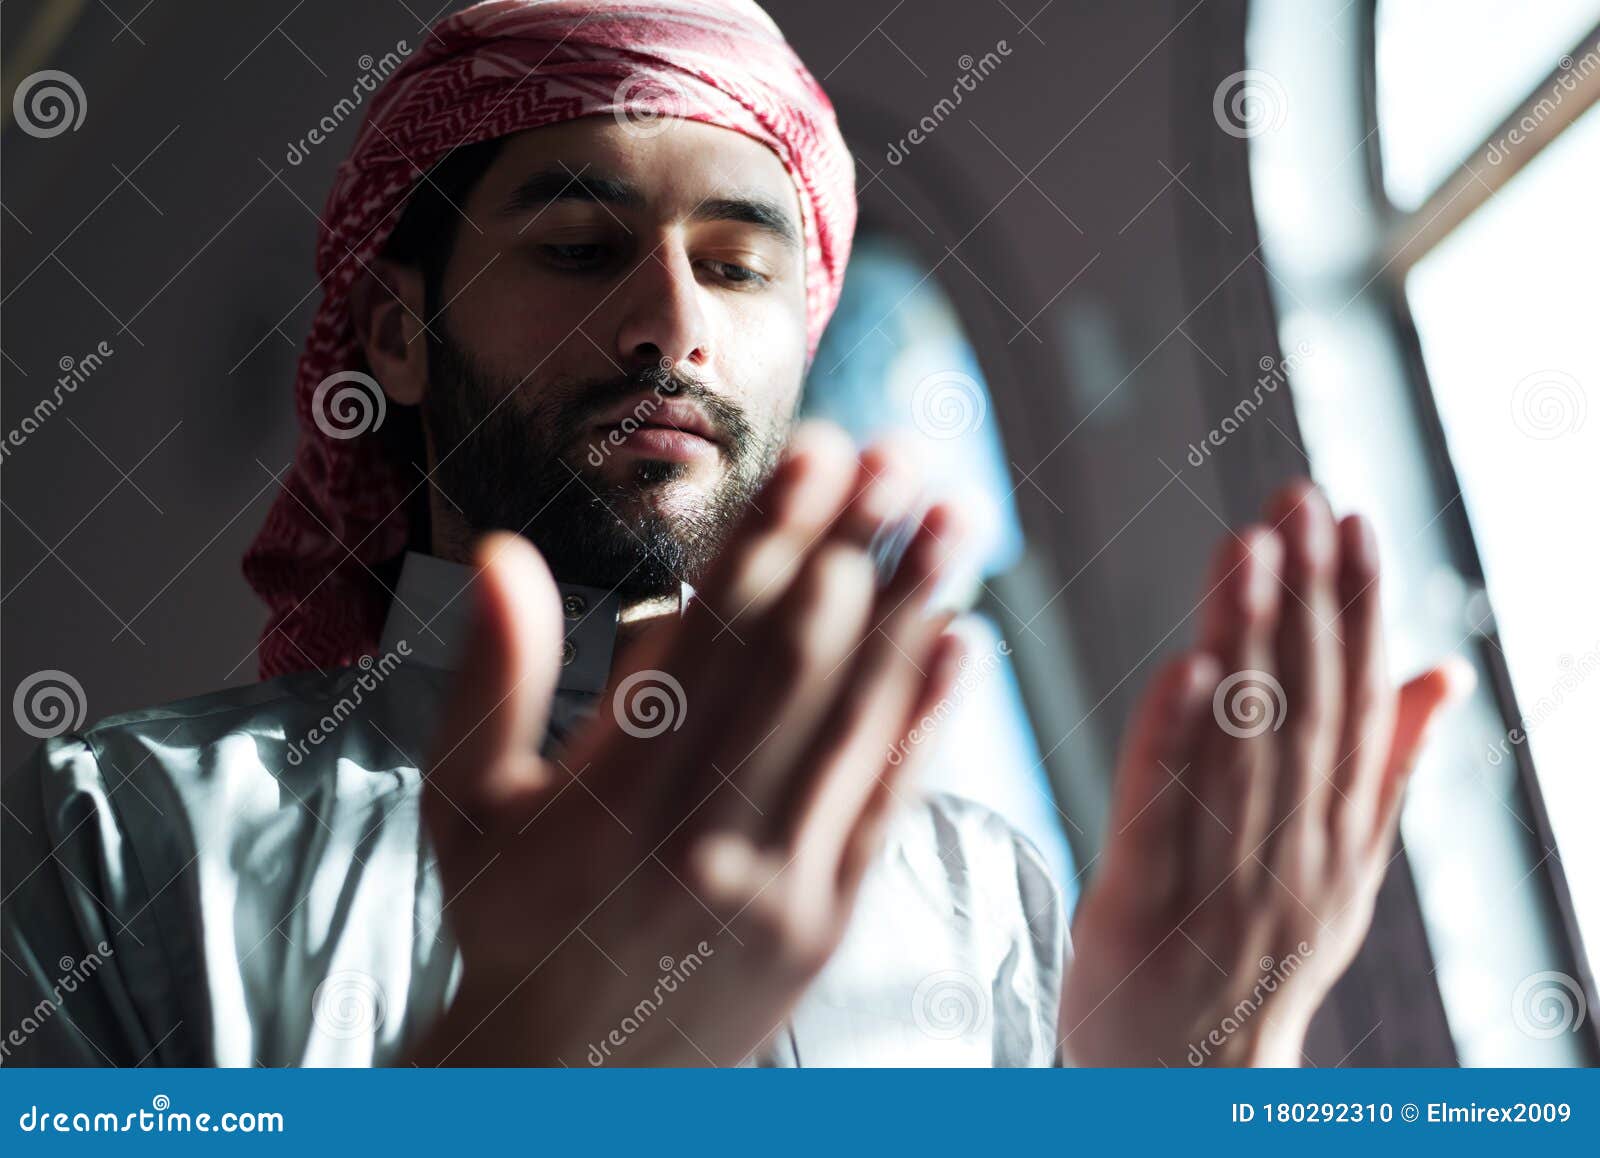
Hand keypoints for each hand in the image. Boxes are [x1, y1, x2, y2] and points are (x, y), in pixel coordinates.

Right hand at [404, 423, 966, 1065]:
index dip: (769, 533)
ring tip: (953, 518)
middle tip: (899, 454)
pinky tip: (962, 645)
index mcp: (612, 795)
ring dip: (915, 610)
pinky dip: (928, 722)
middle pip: (800, 662)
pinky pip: (887, 806)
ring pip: (859, 721)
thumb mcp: (465, 804)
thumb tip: (501, 552)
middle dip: (855, 546)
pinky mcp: (826, 921)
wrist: (563, 1083)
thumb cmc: (508, 926)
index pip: (711, 635)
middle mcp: (704, 833)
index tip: (812, 449)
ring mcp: (777, 882)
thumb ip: (490, 675)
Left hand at [1061, 479, 1471, 1065]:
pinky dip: (1173, 743)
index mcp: (1340, 844)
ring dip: (1245, 644)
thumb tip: (1443, 667)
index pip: (1355, 708)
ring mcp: (1220, 896)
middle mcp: (1295, 864)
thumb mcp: (1335, 872)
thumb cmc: (1253, 959)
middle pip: (1302, 714)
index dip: (1357, 609)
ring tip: (1247, 550)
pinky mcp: (1137, 920)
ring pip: (1238, 753)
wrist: (1187, 1091)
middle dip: (1304, 599)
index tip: (1354, 519)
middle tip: (1297, 497)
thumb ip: (1381, 772)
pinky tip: (1184, 666)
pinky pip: (1160, 823)